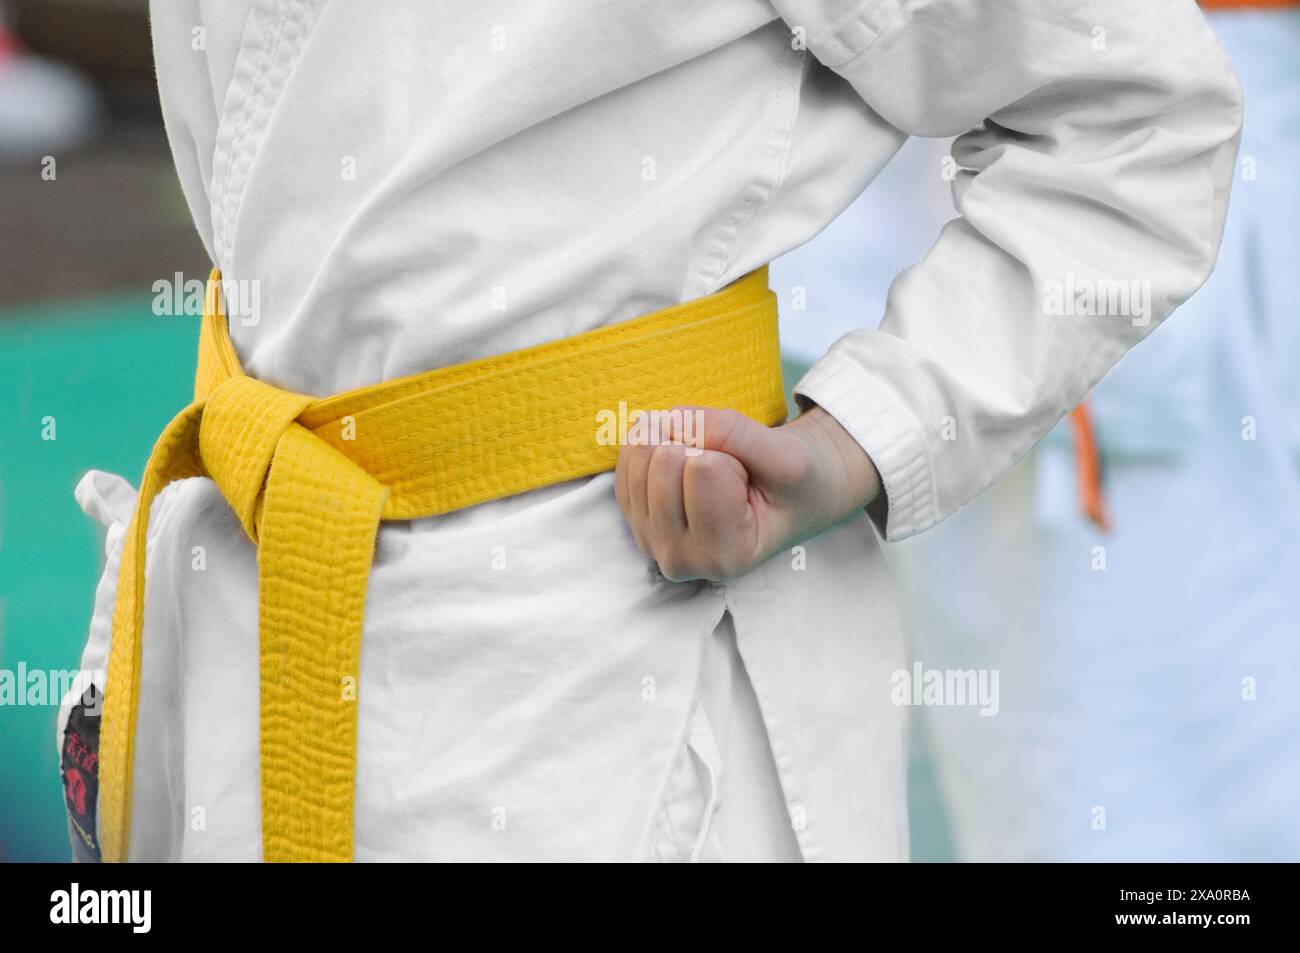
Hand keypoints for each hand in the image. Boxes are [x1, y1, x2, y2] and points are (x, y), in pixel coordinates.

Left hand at [614, 404, 881, 581]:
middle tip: (732, 470)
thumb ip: (735, 434)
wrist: (789, 494)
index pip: (702, 466)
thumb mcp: (787, 456)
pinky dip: (658, 439)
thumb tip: (672, 419)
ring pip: (643, 451)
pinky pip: (627, 453)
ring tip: (713, 466)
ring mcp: (650, 540)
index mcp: (726, 555)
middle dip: (704, 444)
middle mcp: (681, 559)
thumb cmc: (795, 483)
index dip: (731, 453)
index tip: (751, 478)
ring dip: (680, 439)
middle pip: (665, 458)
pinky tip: (686, 455)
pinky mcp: (633, 517)